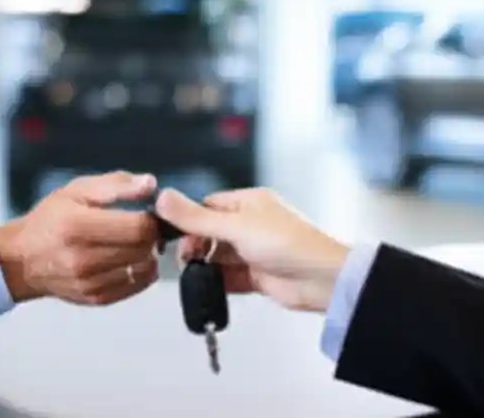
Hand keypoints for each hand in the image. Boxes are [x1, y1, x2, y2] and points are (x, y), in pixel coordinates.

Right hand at [0, 172, 159, 305]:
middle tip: (143, 226)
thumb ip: (116, 184)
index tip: (148, 212)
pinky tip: (130, 259)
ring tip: (135, 242)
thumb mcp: (77, 190)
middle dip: (151, 235)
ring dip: (147, 254)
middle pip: (143, 249)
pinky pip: (136, 286)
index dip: (151, 218)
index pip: (137, 228)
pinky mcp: (96, 299)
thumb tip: (150, 184)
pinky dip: (140, 271)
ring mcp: (90, 283)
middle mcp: (83, 259)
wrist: (23, 259)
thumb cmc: (51, 220)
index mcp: (78, 226)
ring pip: (143, 269)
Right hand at [154, 188, 349, 312]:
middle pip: (209, 232)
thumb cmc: (288, 243)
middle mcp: (250, 224)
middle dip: (194, 245)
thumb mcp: (235, 226)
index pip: (207, 205)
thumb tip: (163, 197)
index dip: (188, 218)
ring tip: (194, 273)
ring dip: (203, 265)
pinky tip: (207, 286)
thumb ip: (195, 217)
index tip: (171, 233)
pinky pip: (228, 277)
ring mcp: (253, 251)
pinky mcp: (256, 275)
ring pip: (217, 256)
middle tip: (185, 257)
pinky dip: (216, 282)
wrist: (320, 279)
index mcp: (248, 203)